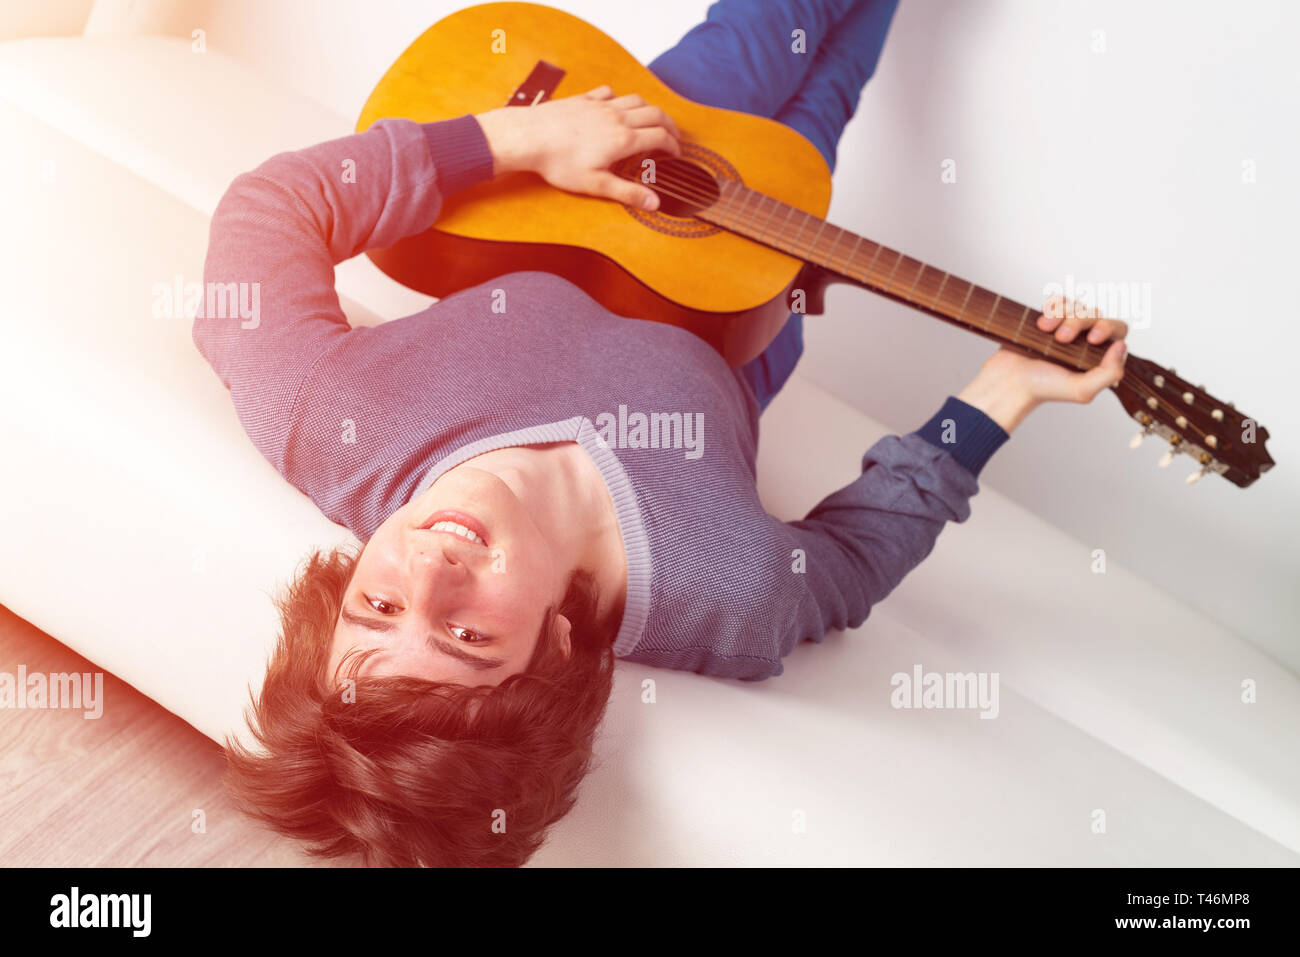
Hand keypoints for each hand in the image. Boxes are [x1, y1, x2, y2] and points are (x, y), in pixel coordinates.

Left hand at [475, 85, 680, 209]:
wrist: (529, 137)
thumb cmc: (559, 162)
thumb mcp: (596, 184)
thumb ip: (628, 192)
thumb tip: (655, 203)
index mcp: (623, 140)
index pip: (660, 137)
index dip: (673, 146)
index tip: (676, 154)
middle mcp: (617, 117)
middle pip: (655, 113)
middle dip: (669, 125)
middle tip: (674, 135)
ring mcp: (600, 105)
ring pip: (636, 99)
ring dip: (649, 109)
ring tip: (652, 120)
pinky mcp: (584, 99)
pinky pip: (610, 92)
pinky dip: (621, 98)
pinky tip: (617, 105)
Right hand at [957, 296, 1128, 432]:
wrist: (1009, 381)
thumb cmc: (1042, 388)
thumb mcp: (1082, 391)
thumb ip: (1110, 373)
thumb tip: (1121, 346)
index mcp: (1098, 357)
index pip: (1117, 331)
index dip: (1108, 328)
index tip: (1091, 339)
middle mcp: (1084, 342)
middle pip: (1097, 314)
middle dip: (1080, 322)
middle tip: (1061, 338)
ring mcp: (1066, 329)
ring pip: (1077, 306)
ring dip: (1062, 315)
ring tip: (1045, 330)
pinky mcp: (1048, 320)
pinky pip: (1059, 301)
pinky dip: (1052, 307)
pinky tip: (1042, 322)